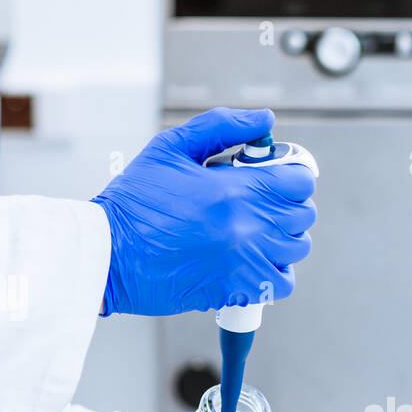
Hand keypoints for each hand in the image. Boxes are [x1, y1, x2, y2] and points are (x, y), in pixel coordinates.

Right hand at [92, 107, 315, 315]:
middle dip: (287, 202)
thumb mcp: (171, 147)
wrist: (108, 255)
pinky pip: (282, 283)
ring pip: (297, 248)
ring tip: (254, 229)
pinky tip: (254, 258)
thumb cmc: (133, 203)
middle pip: (303, 214)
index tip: (275, 174)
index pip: (299, 180)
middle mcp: (247, 228)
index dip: (290, 173)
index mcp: (235, 190)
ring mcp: (245, 262)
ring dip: (283, 236)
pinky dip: (277, 271)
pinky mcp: (237, 290)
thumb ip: (222, 127)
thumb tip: (264, 120)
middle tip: (260, 200)